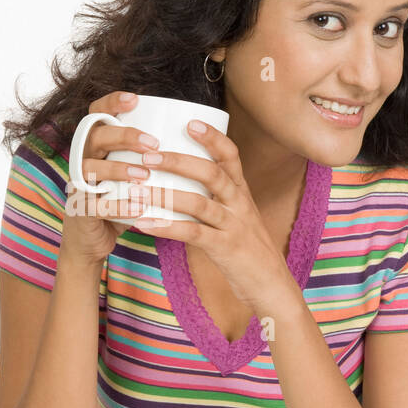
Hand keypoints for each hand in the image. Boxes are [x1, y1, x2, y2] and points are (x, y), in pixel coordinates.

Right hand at [58, 91, 159, 265]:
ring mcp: (78, 184)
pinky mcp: (79, 210)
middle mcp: (83, 159)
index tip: (135, 99)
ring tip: (145, 175)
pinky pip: (94, 205)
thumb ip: (150, 157)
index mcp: (96, 145)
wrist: (94, 240)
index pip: (96, 114)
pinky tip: (138, 208)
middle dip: (124, 136)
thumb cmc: (120, 201)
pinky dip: (117, 207)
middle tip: (153, 144)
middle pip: (95, 136)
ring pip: (90, 168)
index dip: (111, 102)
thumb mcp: (133, 175)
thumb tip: (197, 138)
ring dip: (119, 170)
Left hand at [130, 119, 295, 315]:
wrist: (272, 286)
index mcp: (241, 192)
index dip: (212, 137)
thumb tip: (177, 184)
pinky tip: (143, 224)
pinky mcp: (226, 249)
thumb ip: (213, 200)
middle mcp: (240, 204)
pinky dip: (167, 227)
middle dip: (178, 160)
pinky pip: (194, 234)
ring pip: (199, 202)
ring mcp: (234, 226)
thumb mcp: (235, 218)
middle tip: (148, 155)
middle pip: (211, 173)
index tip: (189, 122)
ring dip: (165, 194)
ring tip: (136, 189)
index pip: (231, 155)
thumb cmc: (246, 251)